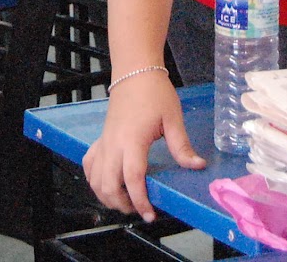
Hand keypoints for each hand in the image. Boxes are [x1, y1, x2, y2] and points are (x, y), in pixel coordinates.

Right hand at [81, 72, 204, 221]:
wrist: (134, 71)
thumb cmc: (154, 92)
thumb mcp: (173, 118)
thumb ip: (182, 146)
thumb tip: (197, 166)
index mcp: (133, 141)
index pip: (133, 179)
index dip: (140, 201)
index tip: (151, 214)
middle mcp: (113, 145)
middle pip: (108, 185)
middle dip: (123, 204)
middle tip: (141, 210)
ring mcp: (104, 142)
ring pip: (95, 179)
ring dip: (107, 196)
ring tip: (126, 201)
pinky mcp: (100, 139)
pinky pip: (89, 164)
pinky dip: (94, 179)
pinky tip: (106, 184)